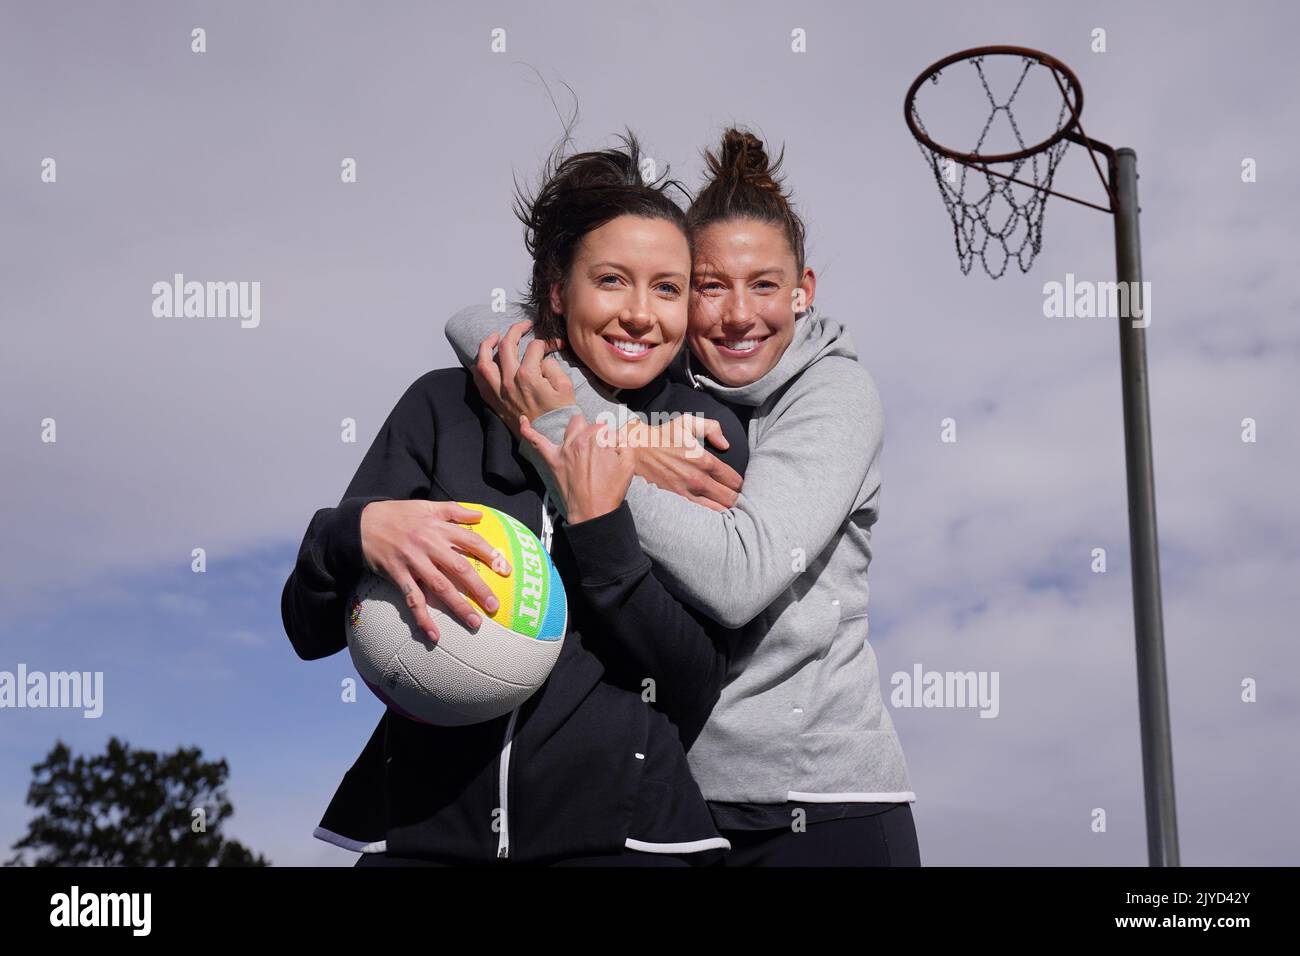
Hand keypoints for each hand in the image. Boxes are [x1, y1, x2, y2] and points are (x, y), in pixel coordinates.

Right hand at [359, 500, 511, 641]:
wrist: (361, 523)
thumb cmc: (397, 514)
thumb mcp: (427, 506)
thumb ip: (454, 510)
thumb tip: (480, 515)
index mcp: (438, 527)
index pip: (471, 541)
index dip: (490, 555)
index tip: (506, 570)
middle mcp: (428, 544)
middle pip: (459, 567)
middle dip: (479, 587)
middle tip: (495, 605)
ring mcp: (413, 561)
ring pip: (439, 587)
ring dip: (458, 606)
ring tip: (475, 623)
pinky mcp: (397, 575)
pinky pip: (412, 600)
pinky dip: (423, 619)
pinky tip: (434, 636)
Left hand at [473, 319, 573, 438]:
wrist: (551, 437)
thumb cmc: (560, 413)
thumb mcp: (565, 386)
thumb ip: (552, 366)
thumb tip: (542, 357)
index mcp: (528, 375)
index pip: (534, 347)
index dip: (546, 342)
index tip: (552, 345)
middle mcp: (509, 381)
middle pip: (506, 346)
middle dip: (516, 330)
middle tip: (524, 326)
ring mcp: (499, 392)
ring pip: (484, 361)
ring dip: (487, 345)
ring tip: (495, 336)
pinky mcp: (495, 402)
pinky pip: (479, 382)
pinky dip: (479, 369)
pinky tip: (485, 361)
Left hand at [519, 413, 633, 524]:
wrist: (593, 512)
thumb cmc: (611, 490)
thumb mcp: (629, 463)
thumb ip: (624, 442)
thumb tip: (616, 436)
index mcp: (599, 438)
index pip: (607, 429)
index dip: (611, 442)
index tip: (612, 455)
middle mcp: (580, 439)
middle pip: (591, 426)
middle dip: (597, 435)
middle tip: (601, 454)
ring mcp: (564, 449)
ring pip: (572, 426)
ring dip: (579, 430)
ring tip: (584, 443)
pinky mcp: (553, 460)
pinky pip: (536, 441)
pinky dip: (528, 430)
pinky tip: (523, 420)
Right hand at [630, 416, 742, 510]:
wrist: (635, 451)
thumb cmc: (662, 436)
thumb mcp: (687, 422)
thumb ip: (711, 428)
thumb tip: (725, 444)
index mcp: (703, 460)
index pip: (733, 480)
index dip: (739, 484)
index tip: (737, 484)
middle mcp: (697, 479)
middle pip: (729, 498)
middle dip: (735, 498)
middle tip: (735, 497)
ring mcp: (686, 492)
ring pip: (717, 510)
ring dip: (724, 508)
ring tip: (725, 506)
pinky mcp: (675, 501)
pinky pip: (699, 514)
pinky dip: (709, 515)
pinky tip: (711, 513)